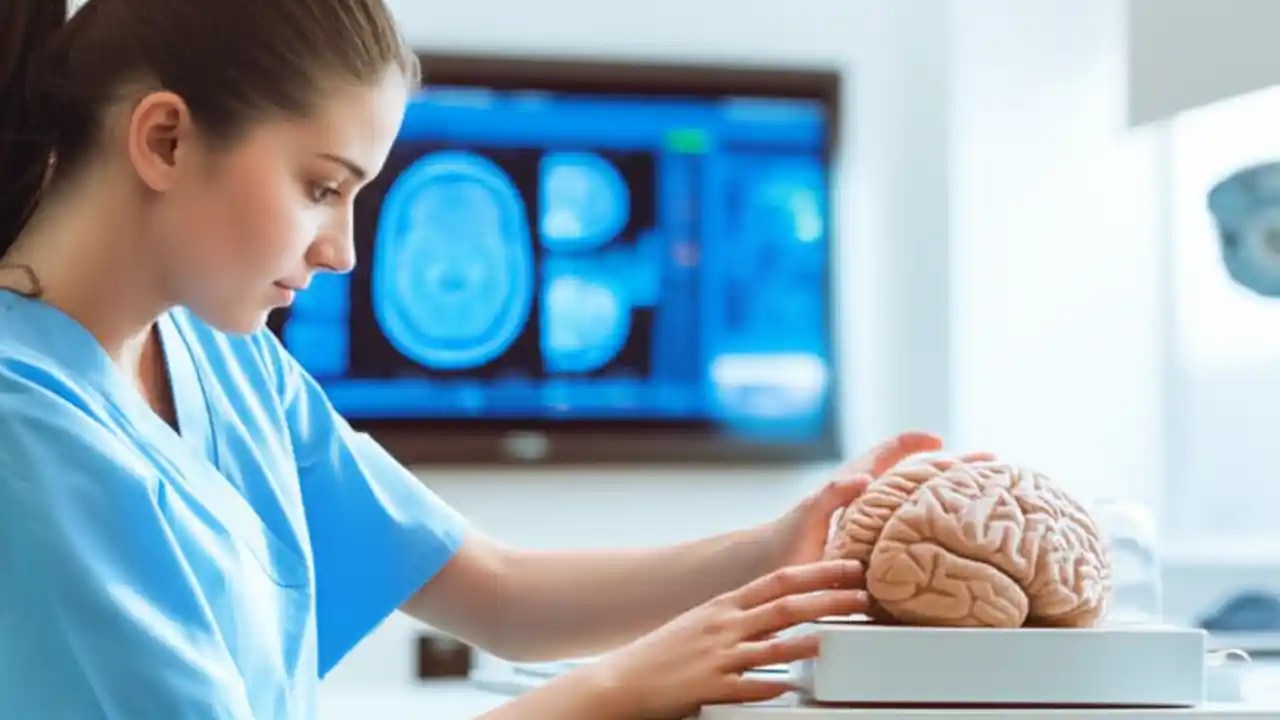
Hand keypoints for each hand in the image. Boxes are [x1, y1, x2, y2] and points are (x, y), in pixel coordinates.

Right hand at [590, 559, 867, 719]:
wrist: (622, 679)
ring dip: (809, 640)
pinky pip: (750, 686)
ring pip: (773, 644)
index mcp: (723, 606)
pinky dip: (774, 684)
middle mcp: (724, 626)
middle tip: (860, 595)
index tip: (845, 567)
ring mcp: (719, 656)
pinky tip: (793, 685)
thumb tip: (771, 611)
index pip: (778, 580)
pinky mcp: (712, 686)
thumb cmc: (663, 654)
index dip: (815, 572)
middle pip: (785, 606)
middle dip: (827, 598)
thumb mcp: (701, 623)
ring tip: (838, 637)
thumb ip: (736, 616)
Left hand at [762, 432, 994, 569]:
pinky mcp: (883, 549)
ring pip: (924, 503)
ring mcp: (880, 524)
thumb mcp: (806, 516)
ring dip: (955, 497)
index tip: (937, 440)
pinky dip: (944, 531)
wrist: (774, 570)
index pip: (888, 454)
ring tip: (994, 492)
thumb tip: (863, 480)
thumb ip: (830, 496)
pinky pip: (919, 534)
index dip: (913, 443)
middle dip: (954, 467)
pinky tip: (967, 541)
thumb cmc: (786, 541)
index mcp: (855, 485)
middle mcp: (873, 501)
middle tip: (991, 460)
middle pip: (918, 476)